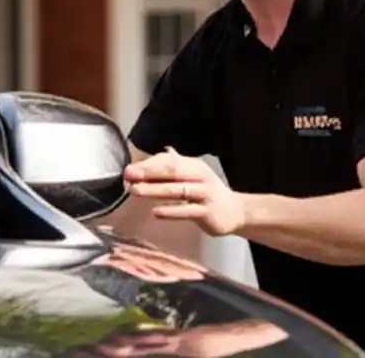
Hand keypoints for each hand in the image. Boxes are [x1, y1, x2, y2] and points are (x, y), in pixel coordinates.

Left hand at [124, 148, 245, 236]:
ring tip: (136, 191)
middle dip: (149, 172)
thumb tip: (164, 151)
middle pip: (173, 171)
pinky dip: (171, 211)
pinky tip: (156, 212)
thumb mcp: (193, 176)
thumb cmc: (207, 192)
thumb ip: (177, 166)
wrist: (236, 212)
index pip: (169, 161)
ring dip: (154, 190)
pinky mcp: (207, 212)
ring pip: (178, 190)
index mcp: (194, 166)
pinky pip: (187, 211)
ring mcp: (205, 194)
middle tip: (129, 176)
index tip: (128, 170)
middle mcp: (200, 177)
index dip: (148, 165)